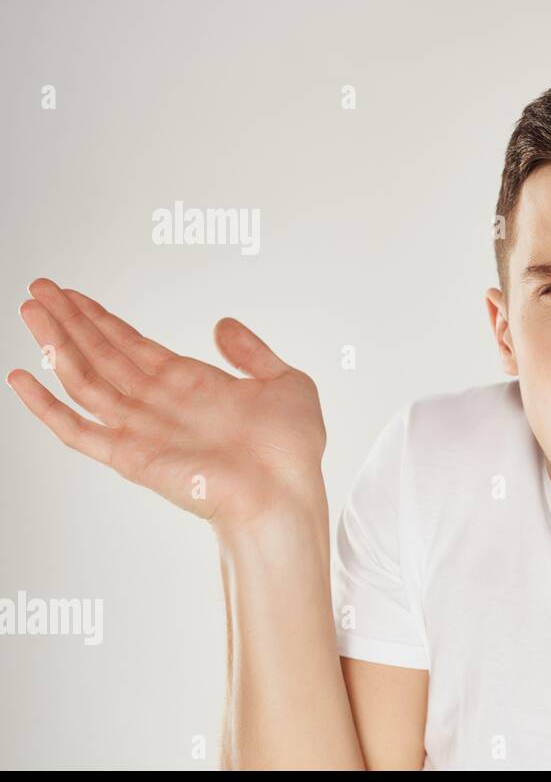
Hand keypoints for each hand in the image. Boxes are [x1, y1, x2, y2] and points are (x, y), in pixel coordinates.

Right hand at [7, 278, 326, 532]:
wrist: (287, 493)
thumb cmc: (292, 452)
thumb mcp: (286, 382)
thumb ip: (252, 352)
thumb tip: (222, 324)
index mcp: (192, 385)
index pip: (133, 345)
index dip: (101, 319)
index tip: (72, 293)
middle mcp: (160, 405)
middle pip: (102, 354)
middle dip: (69, 321)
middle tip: (37, 288)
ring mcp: (142, 430)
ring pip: (84, 379)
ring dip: (55, 344)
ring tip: (29, 309)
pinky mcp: (130, 457)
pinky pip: (78, 430)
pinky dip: (46, 407)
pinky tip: (19, 377)